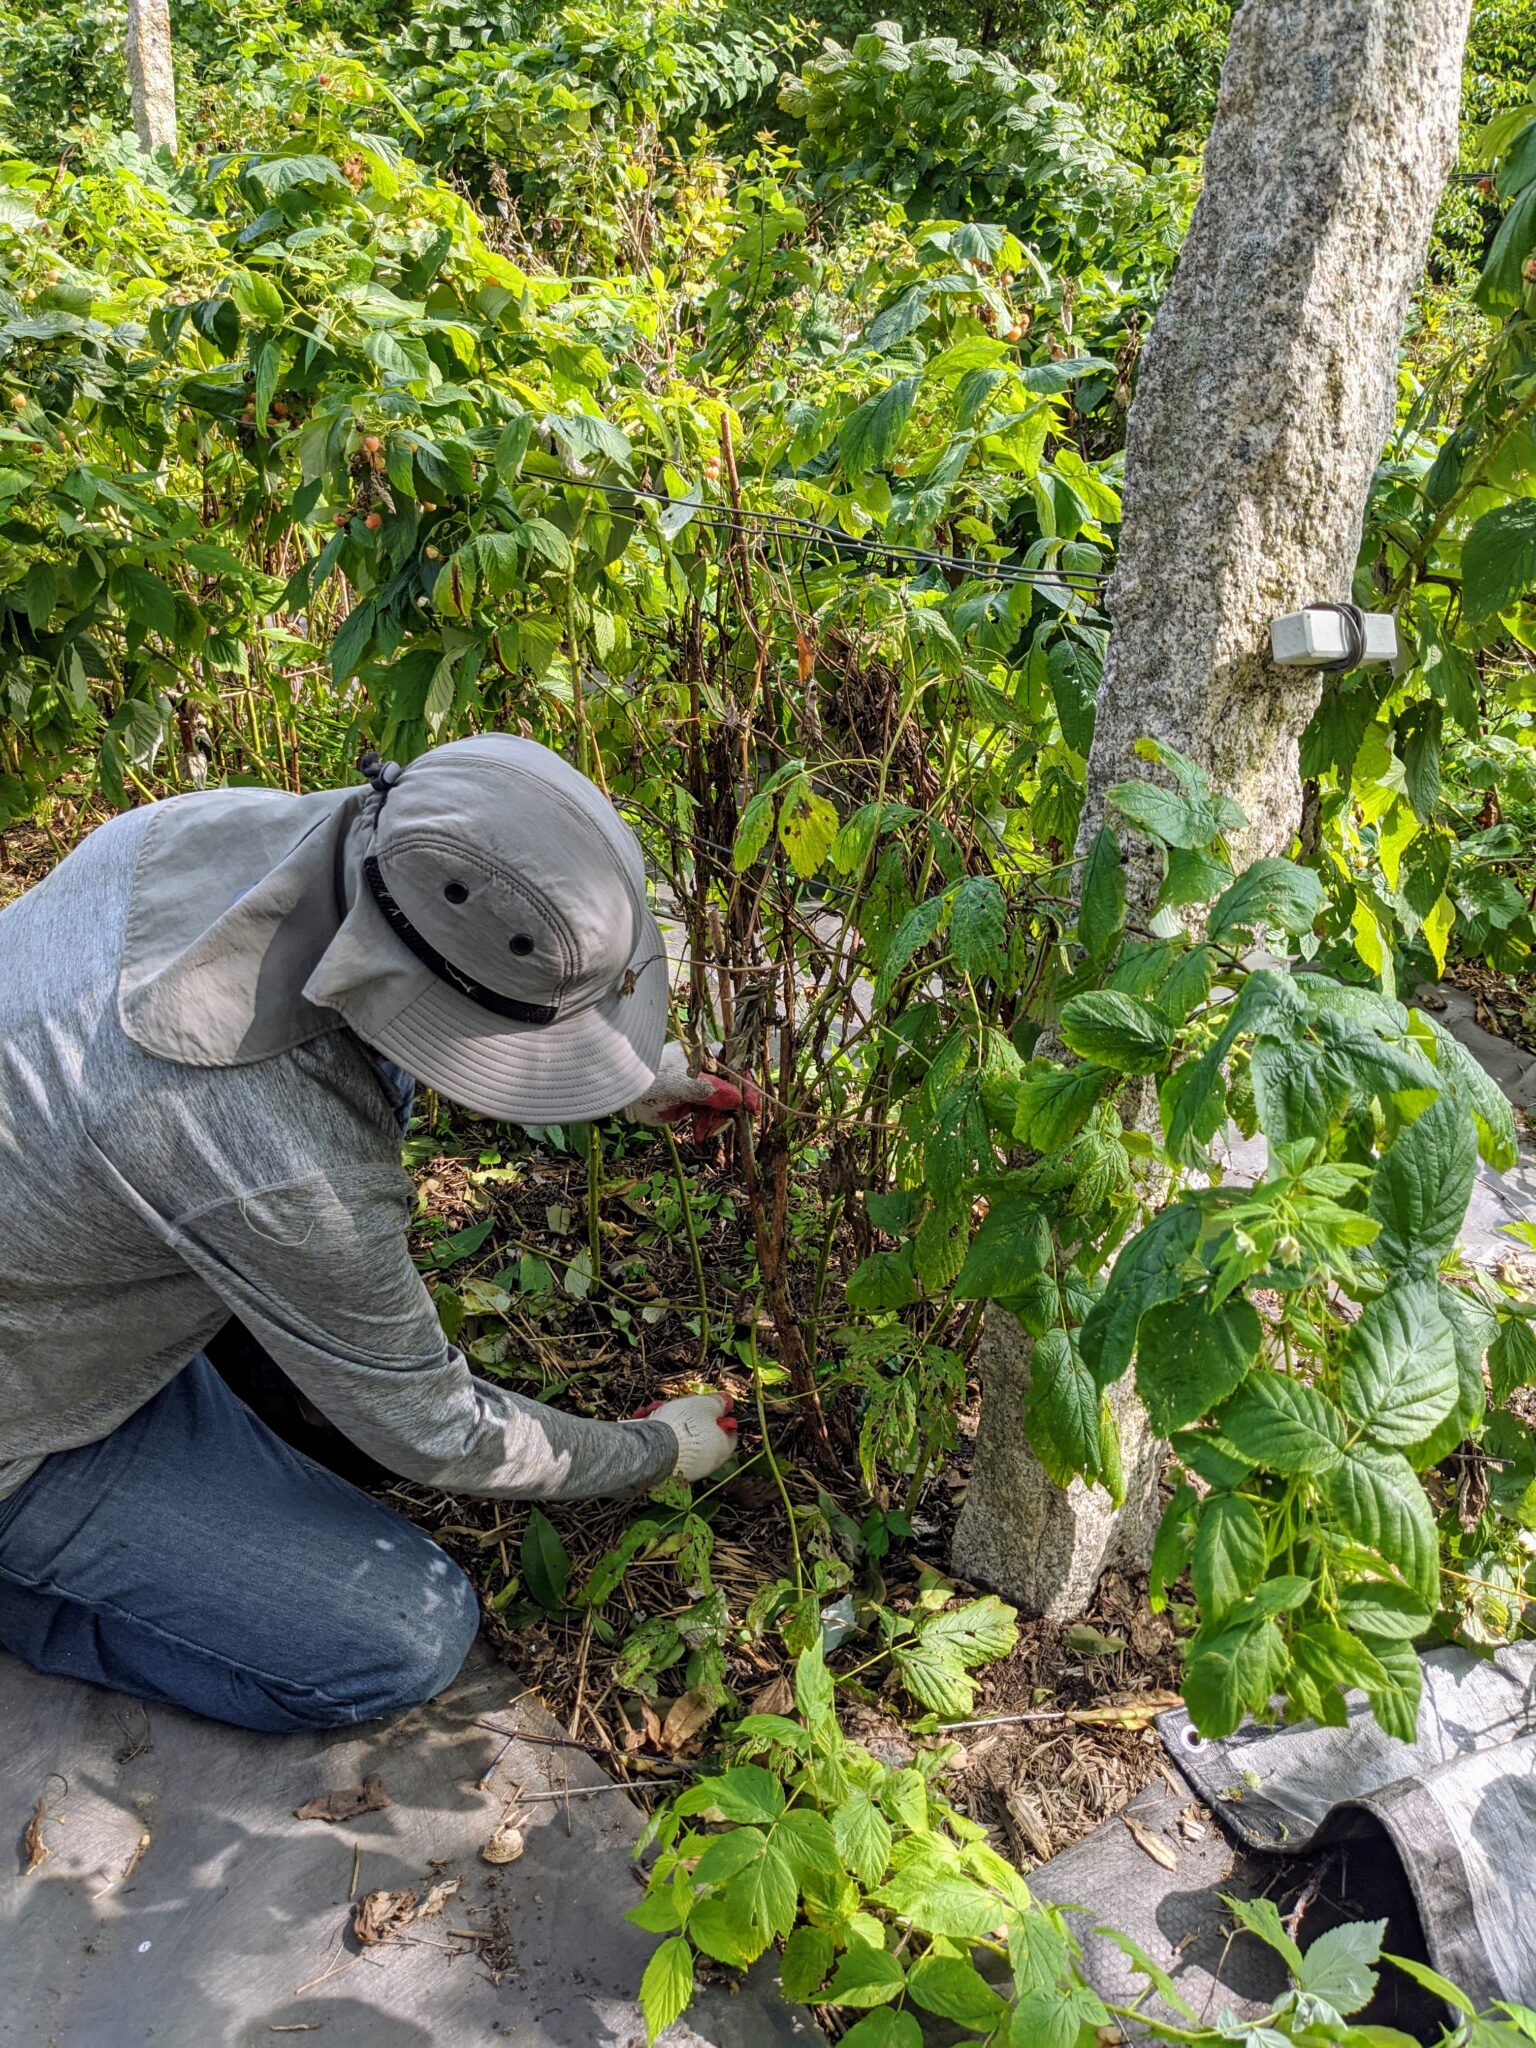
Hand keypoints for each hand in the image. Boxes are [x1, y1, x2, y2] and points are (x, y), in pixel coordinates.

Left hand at [623, 1048, 756, 1140]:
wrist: (626, 1091)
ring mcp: (701, 1084)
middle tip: (722, 1125)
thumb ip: (709, 1091)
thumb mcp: (682, 1085)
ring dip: (717, 1121)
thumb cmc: (652, 1079)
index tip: (750, 1109)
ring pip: (723, 1104)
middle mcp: (707, 1068)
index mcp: (707, 1055)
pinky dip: (707, 1125)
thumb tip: (737, 1099)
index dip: (747, 1088)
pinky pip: (710, 1114)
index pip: (738, 1068)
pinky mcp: (693, 1100)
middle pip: (733, 1089)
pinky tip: (698, 1133)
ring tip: (703, 1131)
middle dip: (730, 1109)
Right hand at [637, 1393, 738, 1480]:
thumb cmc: (683, 1426)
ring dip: (669, 1421)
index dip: (720, 1416)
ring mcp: (686, 1468)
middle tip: (680, 1404)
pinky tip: (646, 1420)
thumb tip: (728, 1402)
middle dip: (689, 1416)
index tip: (712, 1406)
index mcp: (722, 1448)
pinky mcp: (665, 1470)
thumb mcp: (705, 1405)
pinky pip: (664, 1447)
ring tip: (657, 1409)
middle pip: (702, 1434)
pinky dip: (657, 1433)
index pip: (729, 1432)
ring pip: (680, 1439)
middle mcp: (706, 1462)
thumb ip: (718, 1403)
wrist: (652, 1448)